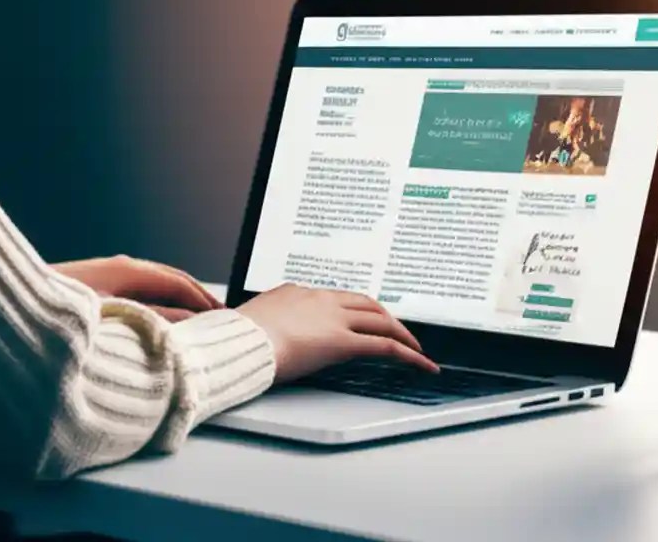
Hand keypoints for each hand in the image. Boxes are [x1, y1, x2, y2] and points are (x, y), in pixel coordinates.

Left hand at [52, 255, 221, 322]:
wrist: (13, 310)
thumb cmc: (60, 317)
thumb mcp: (116, 320)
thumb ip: (157, 320)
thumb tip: (193, 320)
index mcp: (129, 270)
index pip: (180, 282)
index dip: (205, 300)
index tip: (226, 317)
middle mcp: (122, 266)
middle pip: (172, 277)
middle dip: (198, 296)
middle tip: (222, 317)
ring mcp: (109, 272)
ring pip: (157, 282)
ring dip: (180, 298)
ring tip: (198, 319)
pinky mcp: (98, 283)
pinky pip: (141, 288)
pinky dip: (161, 301)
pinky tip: (163, 317)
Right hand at [238, 284, 438, 382]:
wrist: (236, 343)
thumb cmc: (235, 339)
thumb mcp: (252, 324)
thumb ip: (267, 325)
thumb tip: (262, 335)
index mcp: (298, 292)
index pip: (336, 297)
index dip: (355, 309)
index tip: (362, 318)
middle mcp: (320, 300)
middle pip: (366, 303)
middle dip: (386, 317)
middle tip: (399, 331)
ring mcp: (333, 318)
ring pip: (381, 321)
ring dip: (403, 334)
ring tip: (416, 349)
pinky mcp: (342, 342)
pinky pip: (385, 347)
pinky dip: (409, 355)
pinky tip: (422, 365)